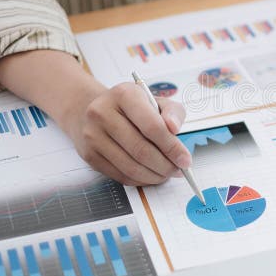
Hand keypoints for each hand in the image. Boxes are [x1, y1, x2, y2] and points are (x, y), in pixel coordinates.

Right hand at [65, 82, 190, 185]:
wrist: (94, 111)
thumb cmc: (133, 107)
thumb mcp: (156, 101)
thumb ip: (172, 112)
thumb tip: (175, 128)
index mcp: (124, 95)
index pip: (152, 126)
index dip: (172, 147)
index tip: (186, 160)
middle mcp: (103, 113)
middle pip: (141, 150)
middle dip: (165, 165)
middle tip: (179, 170)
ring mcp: (93, 135)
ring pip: (130, 166)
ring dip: (154, 176)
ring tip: (167, 174)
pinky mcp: (89, 155)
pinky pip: (119, 175)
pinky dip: (140, 180)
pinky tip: (150, 175)